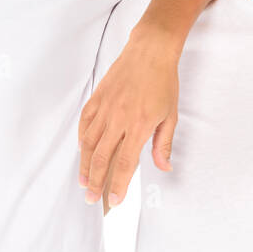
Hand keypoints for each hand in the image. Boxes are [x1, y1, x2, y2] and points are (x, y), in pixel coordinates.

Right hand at [78, 24, 181, 208]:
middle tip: (92, 199)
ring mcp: (105, 108)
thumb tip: (164, 167)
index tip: (114, 200)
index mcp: (140, 125)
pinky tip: (82, 152)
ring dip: (85, 165)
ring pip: (89, 143)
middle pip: (102, 158)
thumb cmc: (163, 81)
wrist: (150, 51)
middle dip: (96, 182)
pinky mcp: (96, 98)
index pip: (126, 163)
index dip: (118, 184)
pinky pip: (84, 124)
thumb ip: (164, 144)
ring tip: (84, 182)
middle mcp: (119, 118)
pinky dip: (81, 140)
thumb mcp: (171, 115)